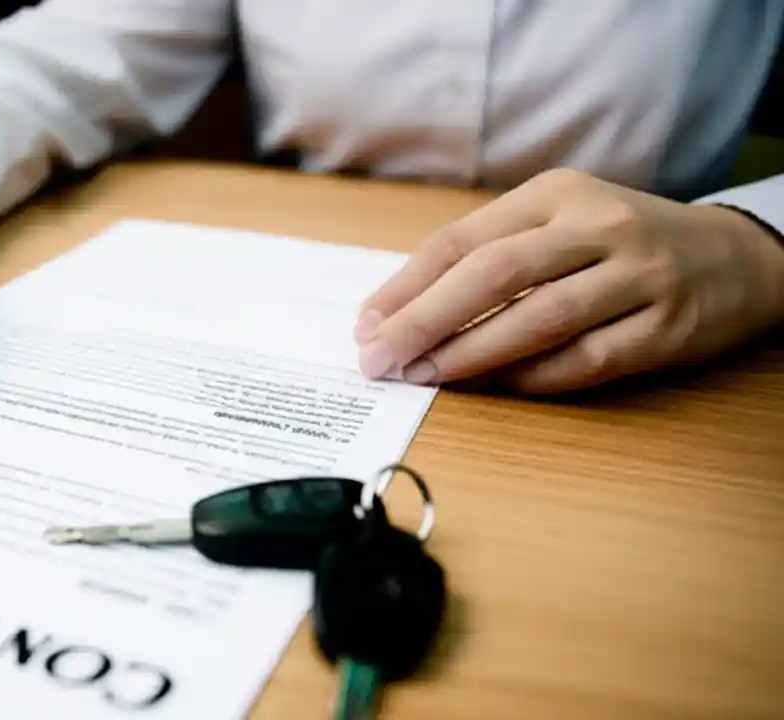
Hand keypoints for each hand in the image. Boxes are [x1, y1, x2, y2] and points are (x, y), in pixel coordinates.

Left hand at [354, 168, 783, 392]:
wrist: (735, 257)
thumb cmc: (618, 245)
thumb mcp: (556, 224)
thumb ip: (486, 259)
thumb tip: (397, 316)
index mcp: (555, 194)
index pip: (461, 240)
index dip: (406, 287)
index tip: (366, 327)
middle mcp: (597, 226)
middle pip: (493, 273)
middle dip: (424, 320)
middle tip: (380, 359)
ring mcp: (638, 275)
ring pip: (538, 317)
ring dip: (470, 353)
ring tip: (424, 376)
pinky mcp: (667, 327)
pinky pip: (587, 360)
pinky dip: (534, 378)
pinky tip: (495, 388)